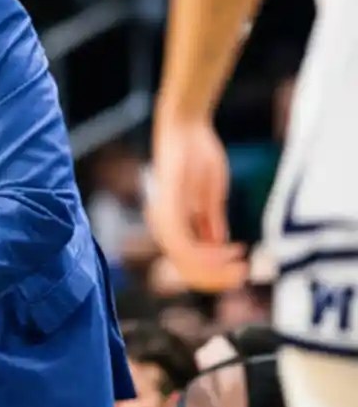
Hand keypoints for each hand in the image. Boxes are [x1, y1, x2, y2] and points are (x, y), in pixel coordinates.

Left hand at [146, 117, 247, 291]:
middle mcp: (162, 224)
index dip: (214, 273)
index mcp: (170, 223)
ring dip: (215, 268)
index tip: (241, 270)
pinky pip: (184, 242)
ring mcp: (163, 216)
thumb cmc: (197, 158)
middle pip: (186, 267)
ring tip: (241, 265)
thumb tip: (218, 246)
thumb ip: (211, 222)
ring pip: (185, 260)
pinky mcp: (168, 207)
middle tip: (244, 275)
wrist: (186, 129)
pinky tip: (232, 249)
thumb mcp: (209, 197)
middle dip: (216, 277)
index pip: (188, 262)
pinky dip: (209, 253)